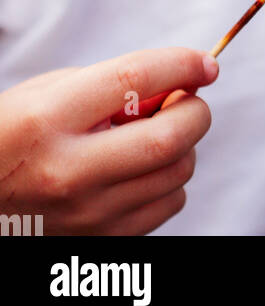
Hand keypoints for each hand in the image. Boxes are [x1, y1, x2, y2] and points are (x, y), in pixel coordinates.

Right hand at [0, 47, 217, 234]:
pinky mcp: (99, 241)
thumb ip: (116, 83)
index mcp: (51, 119)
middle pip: (167, 139)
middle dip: (194, 111)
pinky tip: (142, 168)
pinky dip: (169, 180)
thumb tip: (181, 82)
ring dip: (182, 146)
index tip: (205, 63)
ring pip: (176, 175)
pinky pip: (166, 206)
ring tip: (154, 134)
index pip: (134, 80)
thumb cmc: (17, 131)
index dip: (182, 65)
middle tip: (188, 99)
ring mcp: (86, 213)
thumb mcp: (52, 91)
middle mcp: (69, 170)